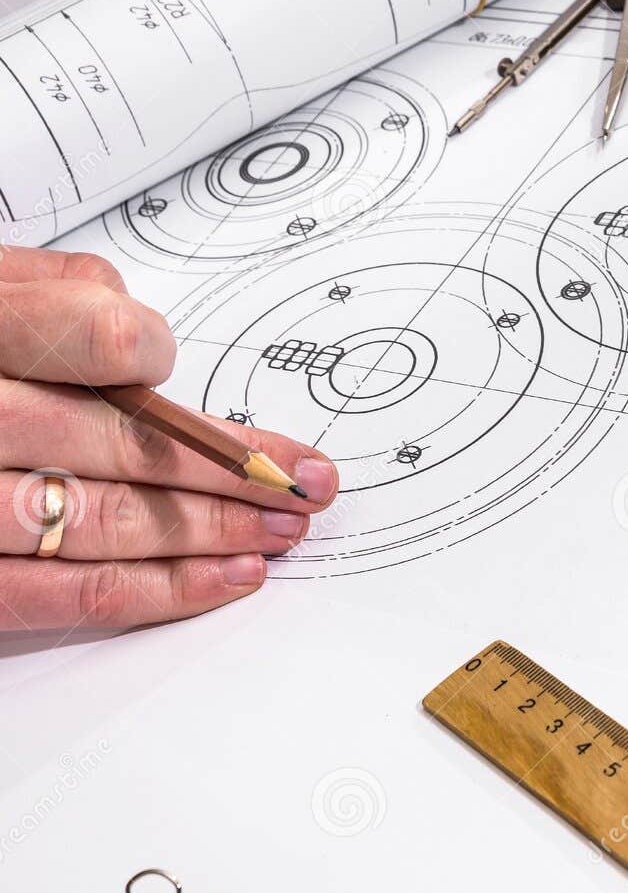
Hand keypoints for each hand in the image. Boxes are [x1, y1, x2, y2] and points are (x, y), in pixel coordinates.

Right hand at [0, 246, 337, 630]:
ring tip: (286, 530)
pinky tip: (226, 580)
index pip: (94, 333)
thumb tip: (145, 345)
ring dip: (213, 532)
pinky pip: (60, 596)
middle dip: (233, 467)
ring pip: (102, 524)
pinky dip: (155, 592)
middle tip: (310, 481)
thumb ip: (51, 296)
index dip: (152, 352)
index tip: (185, 372)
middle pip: (119, 443)